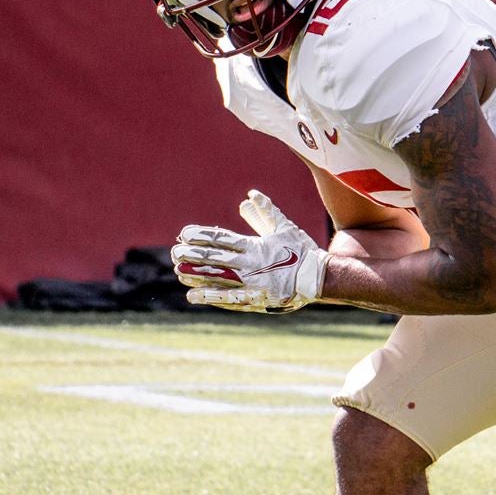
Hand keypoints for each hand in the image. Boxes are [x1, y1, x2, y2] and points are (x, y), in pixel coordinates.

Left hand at [172, 190, 328, 312]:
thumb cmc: (302, 251)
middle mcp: (251, 265)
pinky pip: (229, 299)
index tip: (184, 234)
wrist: (320, 278)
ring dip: (196, 276)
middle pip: (215, 259)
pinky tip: (193, 296)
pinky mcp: (257, 300)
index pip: (222, 239)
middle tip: (175, 252)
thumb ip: (266, 212)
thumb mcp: (285, 227)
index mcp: (255, 246)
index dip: (201, 236)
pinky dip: (210, 297)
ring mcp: (253, 284)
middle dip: (192, 255)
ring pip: (218, 279)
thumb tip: (251, 194)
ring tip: (178, 272)